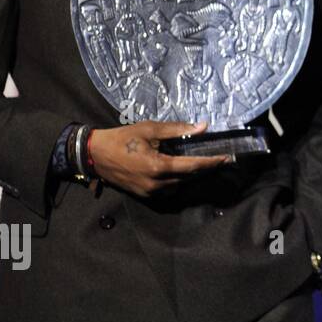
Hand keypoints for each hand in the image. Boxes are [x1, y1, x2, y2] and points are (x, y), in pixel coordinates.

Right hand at [89, 121, 233, 198]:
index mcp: (158, 167)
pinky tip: (178, 167)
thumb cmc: (122, 139)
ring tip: (197, 160)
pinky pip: (168, 188)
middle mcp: (157, 184)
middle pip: (189, 177)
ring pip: (179, 184)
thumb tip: (202, 127)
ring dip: (189, 174)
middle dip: (204, 168)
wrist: (95, 155)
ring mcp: (150, 192)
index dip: (212, 162)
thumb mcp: (150, 129)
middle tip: (217, 158)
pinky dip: (176, 179)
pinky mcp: (144, 195)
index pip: (193, 167)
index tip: (227, 158)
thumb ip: (177, 130)